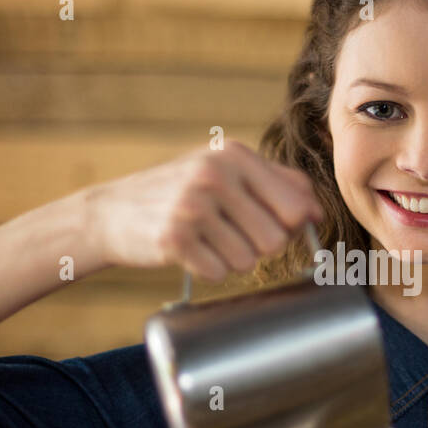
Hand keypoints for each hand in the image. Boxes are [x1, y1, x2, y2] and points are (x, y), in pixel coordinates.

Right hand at [83, 141, 322, 278]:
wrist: (111, 211)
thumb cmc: (179, 193)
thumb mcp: (224, 171)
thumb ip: (275, 182)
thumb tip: (315, 211)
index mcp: (235, 155)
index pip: (296, 205)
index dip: (292, 226)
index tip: (272, 227)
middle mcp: (215, 174)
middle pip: (276, 239)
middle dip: (258, 247)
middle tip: (229, 234)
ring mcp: (193, 205)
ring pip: (248, 261)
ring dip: (230, 260)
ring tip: (205, 240)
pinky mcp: (174, 238)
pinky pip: (217, 273)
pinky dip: (206, 270)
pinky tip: (188, 251)